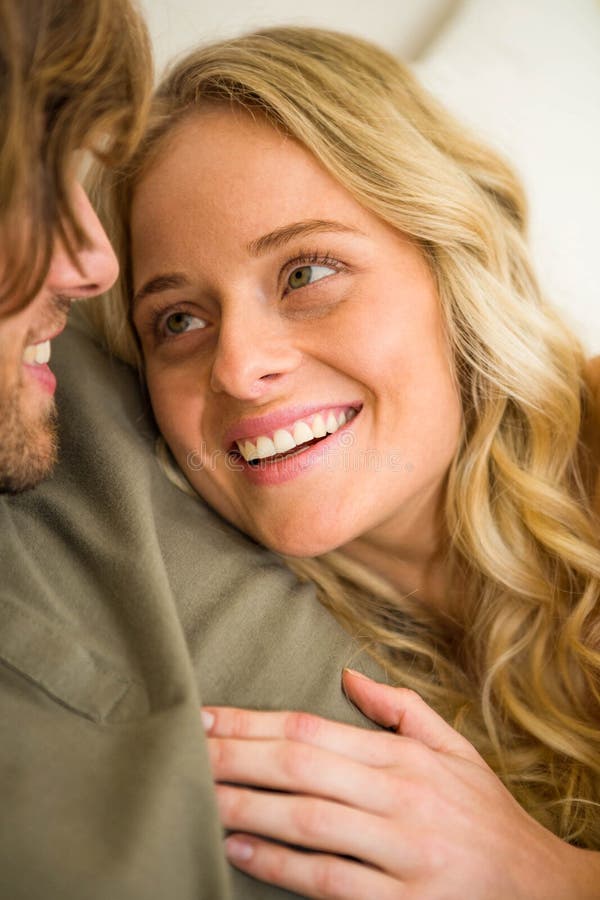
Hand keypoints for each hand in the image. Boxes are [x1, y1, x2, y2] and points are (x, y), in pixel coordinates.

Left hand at [203, 670, 593, 898]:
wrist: (539, 889)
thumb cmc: (483, 814)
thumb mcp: (452, 749)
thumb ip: (400, 708)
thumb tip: (346, 674)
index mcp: (403, 757)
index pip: (312, 729)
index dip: (252, 722)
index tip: (206, 718)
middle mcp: (398, 798)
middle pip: (299, 768)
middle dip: (234, 756)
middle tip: (183, 749)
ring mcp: (400, 852)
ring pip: (306, 822)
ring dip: (244, 806)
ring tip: (198, 795)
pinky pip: (329, 882)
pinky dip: (280, 866)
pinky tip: (240, 849)